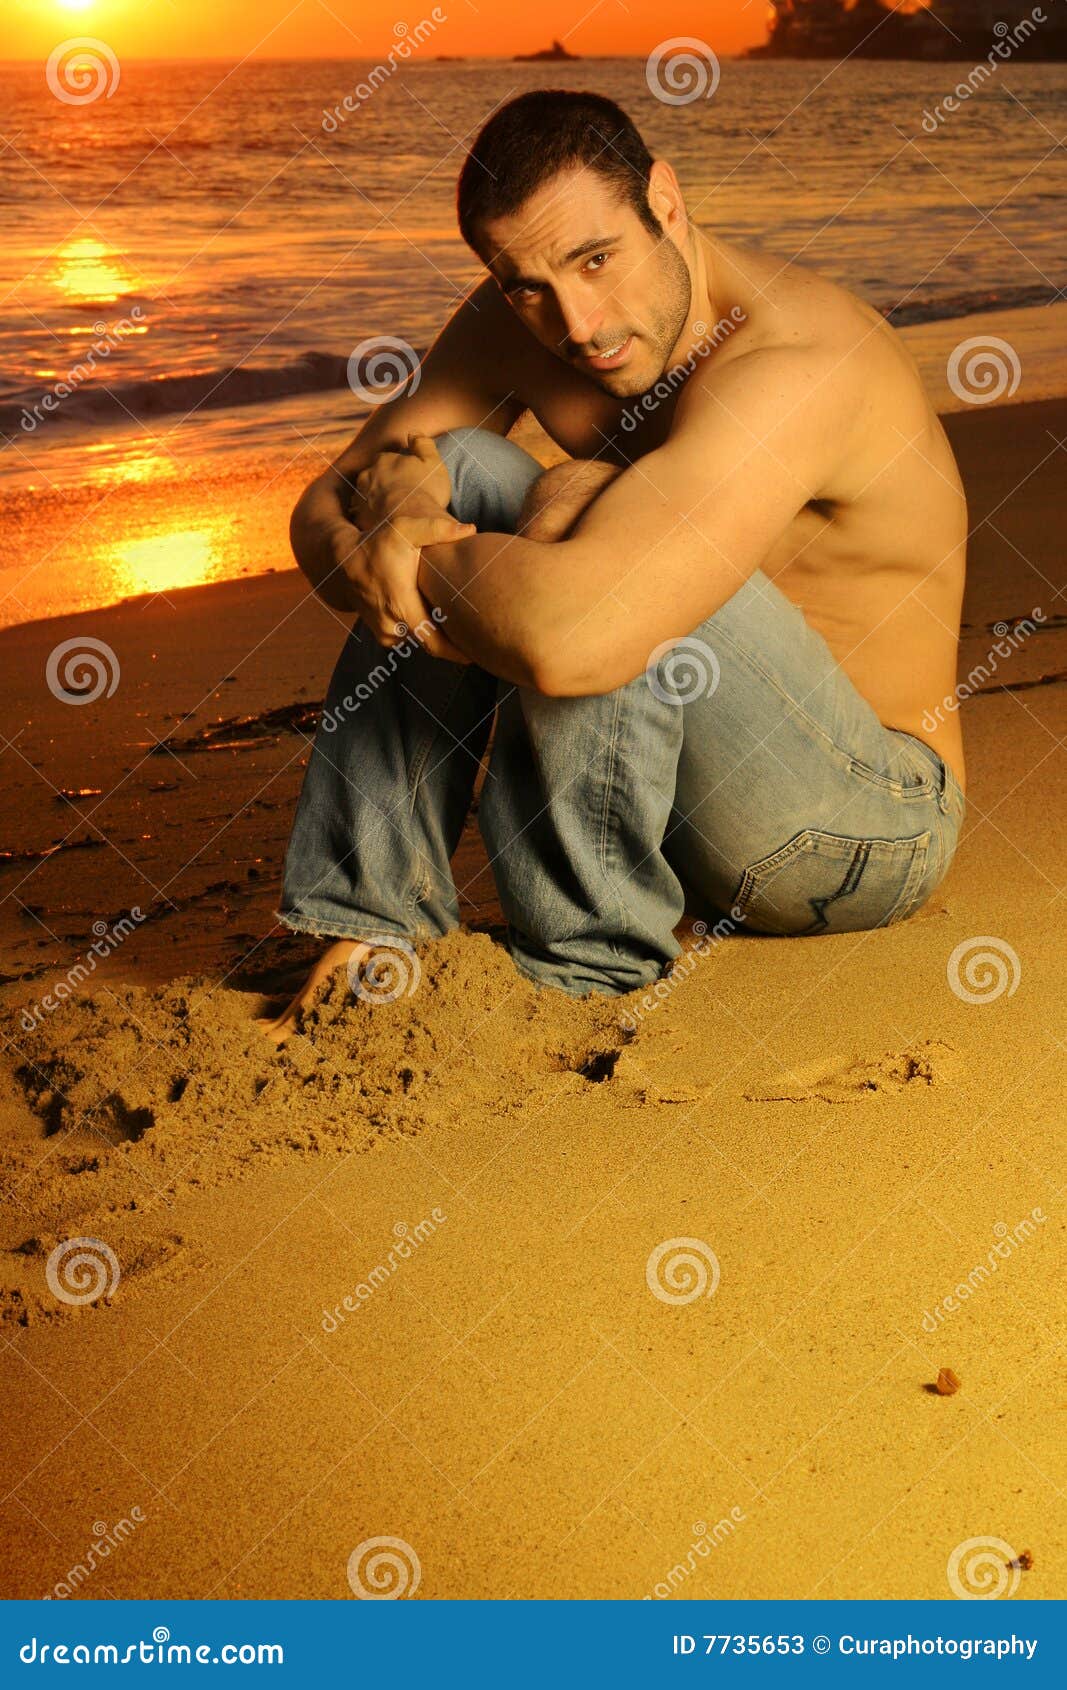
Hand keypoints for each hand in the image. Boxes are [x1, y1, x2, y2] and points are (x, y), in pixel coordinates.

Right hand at [329, 506, 474, 662]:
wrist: (342, 561)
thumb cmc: (376, 543)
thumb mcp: (404, 529)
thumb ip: (438, 529)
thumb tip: (470, 529)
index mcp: (402, 607)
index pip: (435, 642)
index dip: (456, 651)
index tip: (475, 652)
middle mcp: (393, 627)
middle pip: (432, 643)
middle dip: (453, 644)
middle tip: (476, 640)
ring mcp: (386, 634)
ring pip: (421, 639)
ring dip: (437, 635)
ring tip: (459, 626)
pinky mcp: (383, 635)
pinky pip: (410, 637)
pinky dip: (423, 631)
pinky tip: (436, 618)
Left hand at [351, 434, 452, 527]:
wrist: (413, 523)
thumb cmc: (426, 490)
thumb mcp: (433, 462)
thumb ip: (423, 444)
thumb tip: (413, 433)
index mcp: (383, 460)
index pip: (388, 460)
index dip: (399, 470)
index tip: (410, 480)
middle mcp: (367, 476)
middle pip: (375, 477)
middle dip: (385, 484)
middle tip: (403, 496)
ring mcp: (362, 498)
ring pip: (369, 496)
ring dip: (379, 501)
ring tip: (396, 511)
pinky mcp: (361, 520)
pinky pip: (366, 517)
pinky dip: (375, 519)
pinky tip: (389, 524)